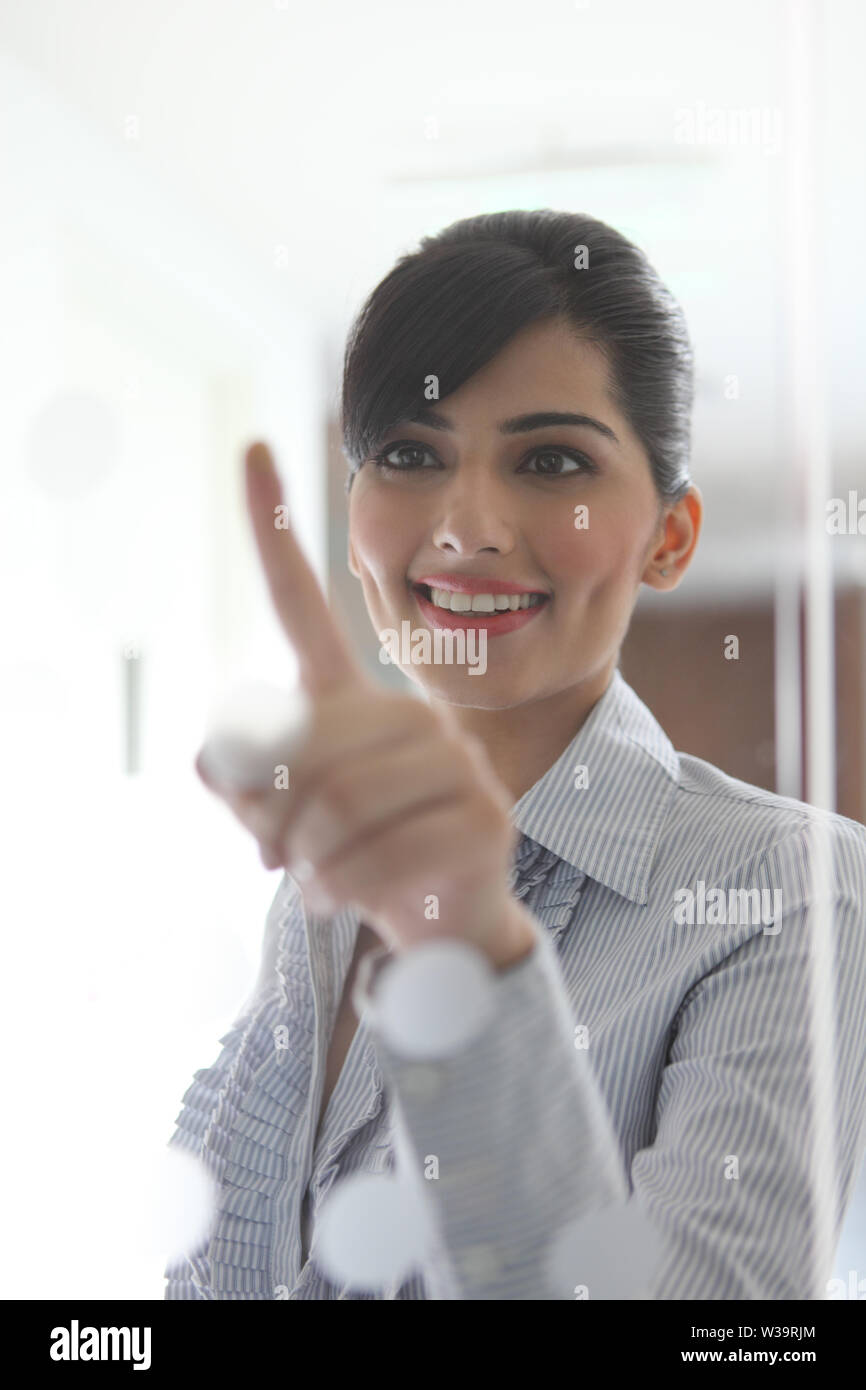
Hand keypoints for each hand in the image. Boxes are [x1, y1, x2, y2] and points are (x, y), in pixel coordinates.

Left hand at [196, 442, 536, 969]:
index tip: (250, 446)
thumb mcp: (284, 825)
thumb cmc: (359, 856)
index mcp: (354, 698)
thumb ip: (244, 788)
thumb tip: (210, 760)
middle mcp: (410, 713)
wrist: (446, 918)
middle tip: (273, 855)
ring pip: (342, 798)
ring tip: (308, 880)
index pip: (301, 602)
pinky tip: (336, 898)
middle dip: (271, 813)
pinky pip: (385, 847)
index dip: (272, 528)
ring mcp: (456, 759)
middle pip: (305, 742)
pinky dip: (342, 884)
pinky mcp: (485, 814)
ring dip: (307, 855)